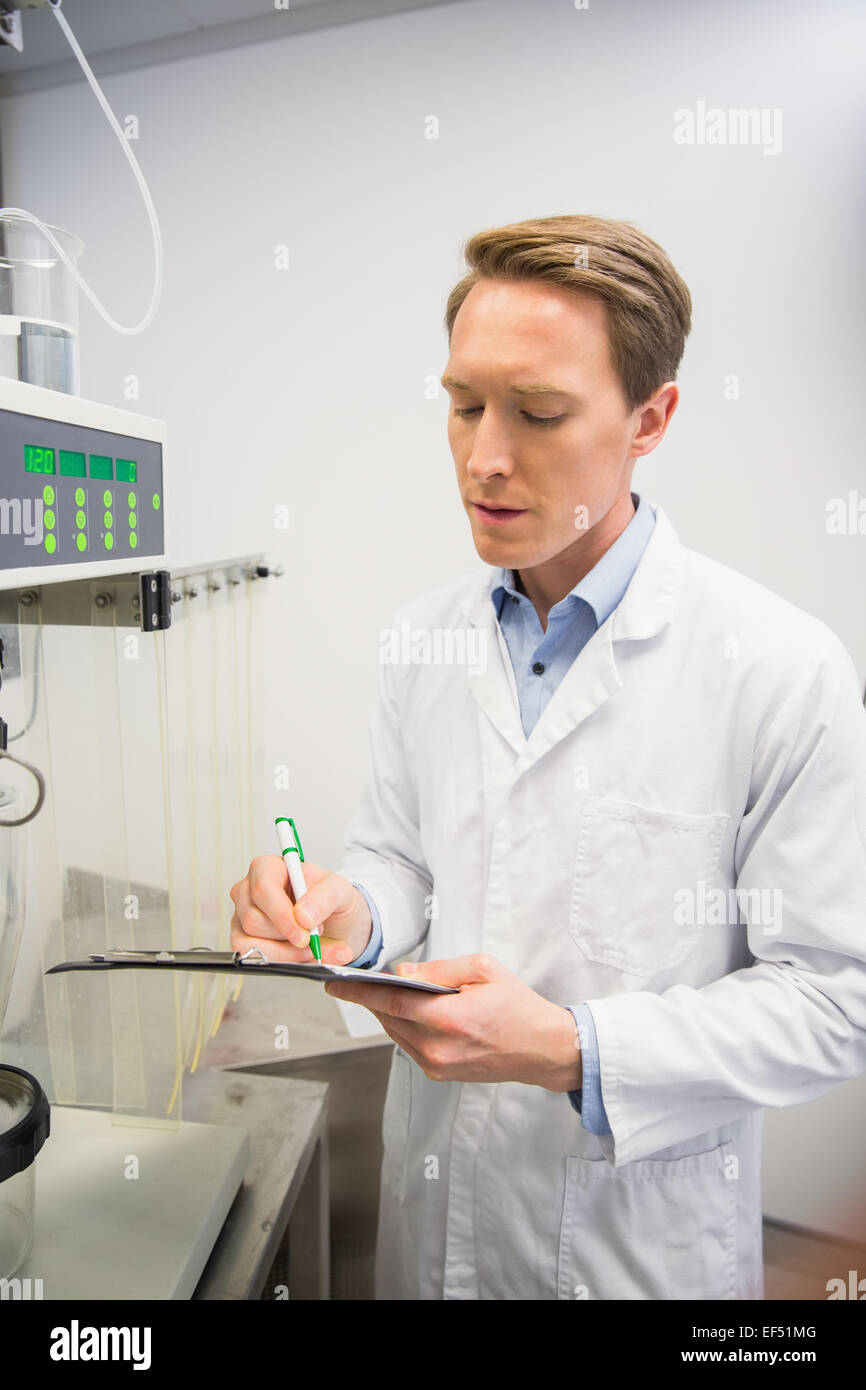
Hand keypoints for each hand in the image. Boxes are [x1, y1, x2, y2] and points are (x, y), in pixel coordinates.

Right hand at [229, 856, 372, 964]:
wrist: (337, 924)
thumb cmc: (331, 900)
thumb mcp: (340, 891)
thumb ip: (326, 897)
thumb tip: (303, 915)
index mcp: (268, 868)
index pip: (263, 889)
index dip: (282, 915)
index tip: (304, 933)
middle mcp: (250, 890)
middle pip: (253, 920)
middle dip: (287, 936)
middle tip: (314, 937)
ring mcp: (243, 916)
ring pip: (250, 942)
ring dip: (287, 953)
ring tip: (312, 947)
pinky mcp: (243, 939)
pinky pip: (252, 958)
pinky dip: (282, 962)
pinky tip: (302, 957)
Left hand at [324, 953, 581, 1091]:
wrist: (541, 1049)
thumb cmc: (518, 1006)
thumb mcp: (484, 970)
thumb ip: (439, 970)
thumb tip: (403, 973)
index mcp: (449, 1019)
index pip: (391, 1004)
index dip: (358, 993)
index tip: (334, 984)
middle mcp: (438, 1048)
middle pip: (388, 1019)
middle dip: (371, 999)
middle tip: (359, 980)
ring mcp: (437, 1065)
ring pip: (395, 1034)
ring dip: (387, 1014)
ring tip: (384, 993)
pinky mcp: (439, 1074)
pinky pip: (409, 1046)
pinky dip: (404, 1027)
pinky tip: (410, 1012)